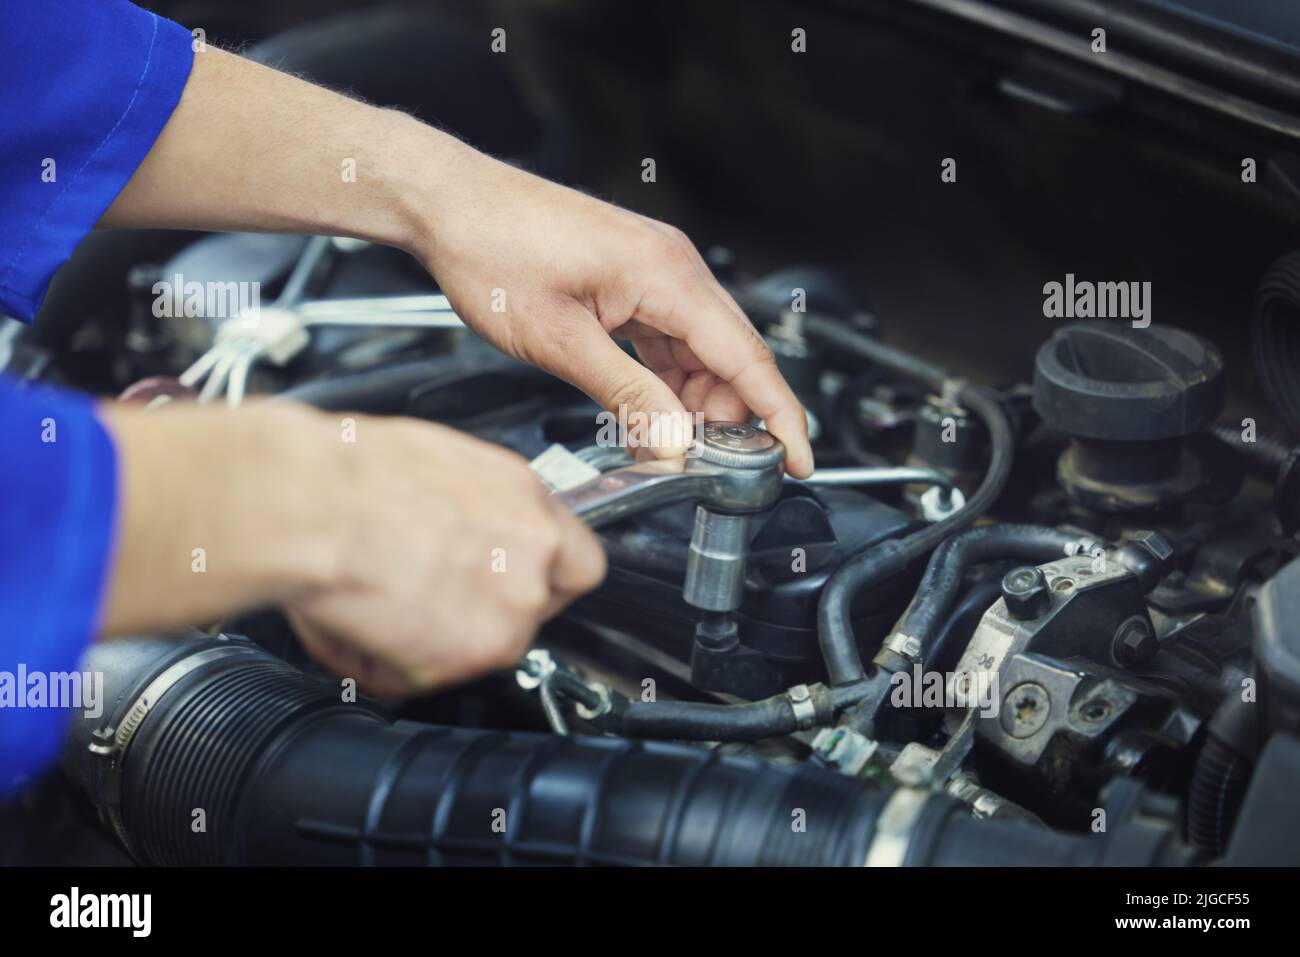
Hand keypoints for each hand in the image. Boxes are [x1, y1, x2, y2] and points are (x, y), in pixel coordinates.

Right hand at [101, 404, 605, 694]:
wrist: (308, 506)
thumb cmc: (349, 471)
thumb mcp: (440, 463)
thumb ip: (480, 507)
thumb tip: (469, 526)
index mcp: (527, 501)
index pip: (578, 562)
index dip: (541, 576)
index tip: (512, 578)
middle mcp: (531, 557)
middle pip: (533, 610)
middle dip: (484, 612)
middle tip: (429, 596)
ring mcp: (506, 612)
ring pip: (480, 647)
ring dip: (434, 640)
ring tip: (378, 604)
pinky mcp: (463, 657)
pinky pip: (427, 677)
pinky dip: (390, 664)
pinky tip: (358, 625)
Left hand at [412, 144, 813, 476]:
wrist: (448, 202)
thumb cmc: (492, 250)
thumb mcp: (560, 341)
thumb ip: (626, 395)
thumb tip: (675, 441)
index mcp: (667, 276)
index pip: (747, 358)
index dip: (780, 416)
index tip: (800, 459)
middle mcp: (672, 267)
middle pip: (731, 357)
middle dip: (729, 417)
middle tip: (705, 465)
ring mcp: (653, 270)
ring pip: (701, 350)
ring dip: (695, 400)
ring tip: (667, 441)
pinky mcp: (631, 277)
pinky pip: (670, 337)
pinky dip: (668, 377)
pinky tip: (649, 406)